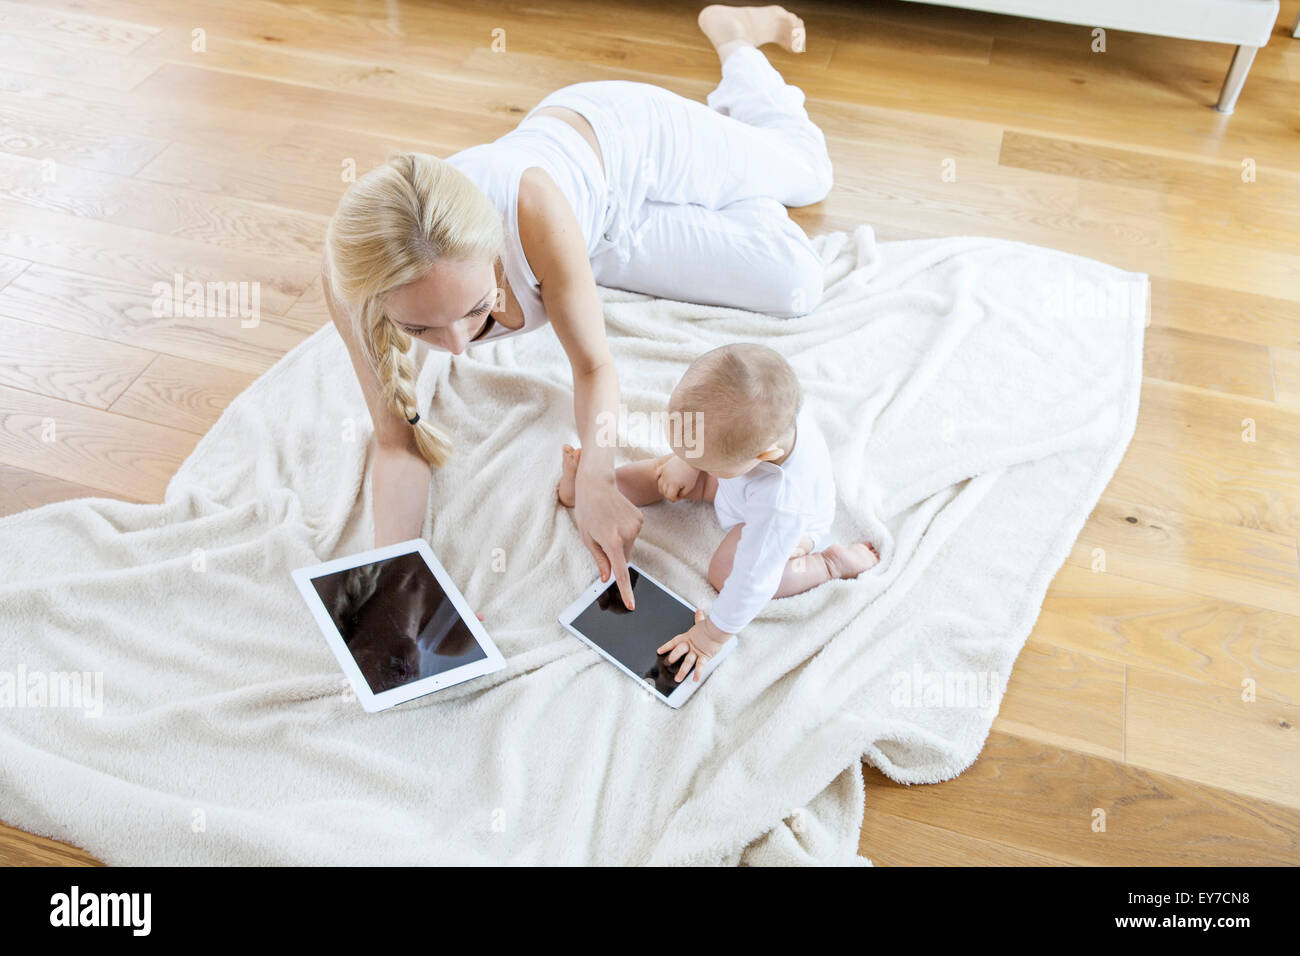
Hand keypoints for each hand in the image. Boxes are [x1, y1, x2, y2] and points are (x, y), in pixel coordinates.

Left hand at [573, 471, 642, 609]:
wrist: (596, 483)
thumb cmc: (587, 510)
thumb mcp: (587, 537)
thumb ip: (600, 559)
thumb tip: (607, 578)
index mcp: (611, 541)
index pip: (620, 572)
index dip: (625, 590)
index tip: (631, 604)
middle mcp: (627, 534)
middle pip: (624, 557)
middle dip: (615, 554)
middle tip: (602, 536)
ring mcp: (637, 526)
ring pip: (629, 545)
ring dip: (620, 541)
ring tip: (608, 522)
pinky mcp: (641, 519)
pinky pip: (633, 534)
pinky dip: (625, 531)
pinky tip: (615, 517)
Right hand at [655, 454, 699, 501]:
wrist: (691, 458)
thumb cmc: (692, 473)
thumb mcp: (690, 486)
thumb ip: (683, 493)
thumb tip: (677, 495)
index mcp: (673, 485)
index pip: (670, 496)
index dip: (674, 499)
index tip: (680, 497)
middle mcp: (666, 479)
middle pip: (663, 491)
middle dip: (669, 495)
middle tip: (676, 494)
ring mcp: (664, 472)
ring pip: (659, 484)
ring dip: (663, 488)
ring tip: (670, 488)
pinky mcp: (664, 467)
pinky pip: (657, 474)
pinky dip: (658, 478)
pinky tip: (663, 479)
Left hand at [657, 608, 733, 682]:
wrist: (718, 628)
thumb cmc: (711, 625)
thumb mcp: (702, 623)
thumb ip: (699, 618)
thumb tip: (699, 611)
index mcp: (688, 637)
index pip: (674, 642)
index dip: (666, 646)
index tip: (659, 651)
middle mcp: (690, 645)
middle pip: (678, 651)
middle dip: (672, 658)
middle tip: (667, 664)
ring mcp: (697, 651)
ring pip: (687, 662)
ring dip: (682, 671)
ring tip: (678, 679)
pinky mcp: (705, 656)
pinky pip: (700, 666)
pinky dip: (698, 673)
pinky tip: (695, 680)